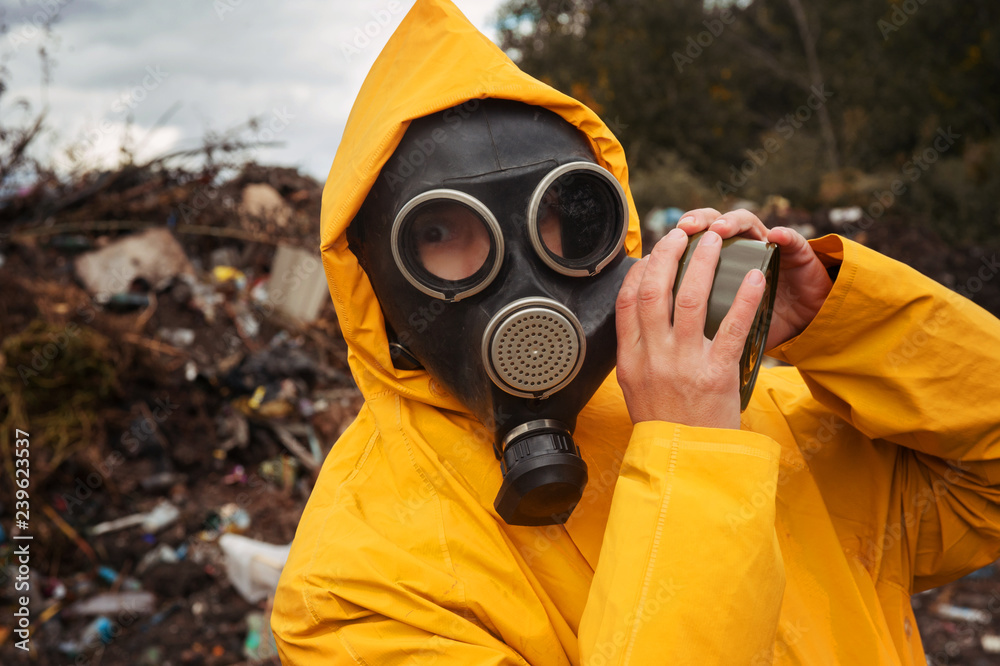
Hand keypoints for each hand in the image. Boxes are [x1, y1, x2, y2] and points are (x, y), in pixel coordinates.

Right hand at [616, 228, 766, 428]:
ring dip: (703, 264)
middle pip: (655, 290)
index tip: (652, 254)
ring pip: (690, 299)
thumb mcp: (635, 386)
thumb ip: (637, 350)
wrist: (685, 459)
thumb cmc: (664, 423)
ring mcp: (684, 363)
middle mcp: (654, 356)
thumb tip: (642, 315)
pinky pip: (731, 327)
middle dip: (668, 254)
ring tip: (715, 242)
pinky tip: (754, 278)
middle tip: (682, 234)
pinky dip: (745, 298)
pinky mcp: (716, 372)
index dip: (640, 270)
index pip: (628, 302)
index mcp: (631, 359)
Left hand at [677, 209, 832, 349]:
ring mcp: (768, 245)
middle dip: (700, 218)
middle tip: (686, 226)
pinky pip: (793, 241)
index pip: (694, 235)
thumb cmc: (754, 316)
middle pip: (716, 219)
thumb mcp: (719, 318)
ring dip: (733, 221)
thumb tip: (658, 315)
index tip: (665, 239)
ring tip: (720, 228)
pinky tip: (776, 235)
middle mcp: (741, 244)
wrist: (802, 318)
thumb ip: (692, 310)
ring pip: (748, 221)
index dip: (679, 234)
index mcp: (718, 258)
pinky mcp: (798, 253)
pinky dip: (785, 236)